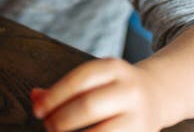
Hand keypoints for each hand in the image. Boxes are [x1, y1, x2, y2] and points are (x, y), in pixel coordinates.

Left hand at [30, 58, 167, 131]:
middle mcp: (130, 90)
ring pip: (103, 131)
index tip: (38, 109)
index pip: (80, 79)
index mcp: (114, 68)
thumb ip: (63, 88)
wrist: (158, 94)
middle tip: (49, 126)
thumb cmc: (113, 88)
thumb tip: (35, 97)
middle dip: (62, 119)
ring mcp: (140, 115)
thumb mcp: (93, 79)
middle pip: (89, 105)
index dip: (55, 96)